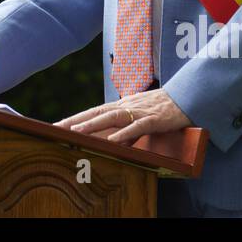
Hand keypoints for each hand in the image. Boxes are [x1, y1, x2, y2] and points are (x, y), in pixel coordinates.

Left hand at [54, 89, 190, 144]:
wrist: (186, 99)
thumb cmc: (160, 110)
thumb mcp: (138, 119)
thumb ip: (124, 129)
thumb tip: (109, 142)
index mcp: (120, 106)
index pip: (93, 112)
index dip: (74, 118)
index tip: (56, 126)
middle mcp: (125, 106)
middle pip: (96, 113)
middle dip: (75, 120)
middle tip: (56, 128)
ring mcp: (138, 112)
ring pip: (111, 117)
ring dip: (93, 125)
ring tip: (76, 132)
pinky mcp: (153, 119)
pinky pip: (136, 127)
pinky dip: (124, 133)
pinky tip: (112, 140)